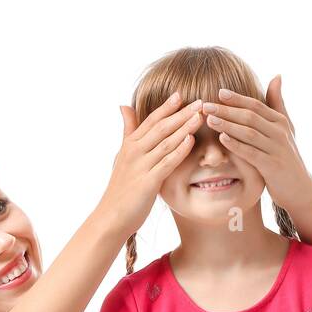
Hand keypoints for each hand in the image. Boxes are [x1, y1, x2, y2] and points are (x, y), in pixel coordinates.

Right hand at [98, 94, 203, 238]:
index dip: (166, 107)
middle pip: (161, 127)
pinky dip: (179, 150)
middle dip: (181, 113)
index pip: (151, 121)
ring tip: (200, 116)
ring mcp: (141, 166)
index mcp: (130, 145)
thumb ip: (128, 131)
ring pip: (166, 142)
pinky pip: (167, 162)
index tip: (181, 94)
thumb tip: (124, 106)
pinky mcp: (148, 182)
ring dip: (184, 128)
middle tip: (200, 101)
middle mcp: (135, 152)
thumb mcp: (122, 155)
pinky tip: (191, 140)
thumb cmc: (120, 189)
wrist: (111, 217)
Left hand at [201, 75, 311, 218]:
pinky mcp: (272, 166)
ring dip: (228, 125)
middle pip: (249, 116)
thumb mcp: (286, 129)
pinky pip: (251, 153)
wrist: (299, 188)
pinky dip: (236, 145)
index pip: (255, 105)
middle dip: (226, 110)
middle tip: (205, 105)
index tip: (218, 93)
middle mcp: (280, 132)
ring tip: (210, 119)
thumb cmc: (286, 158)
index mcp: (280, 121)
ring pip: (249, 132)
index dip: (237, 99)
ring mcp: (276, 149)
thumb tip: (276, 76)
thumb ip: (278, 104)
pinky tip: (222, 139)